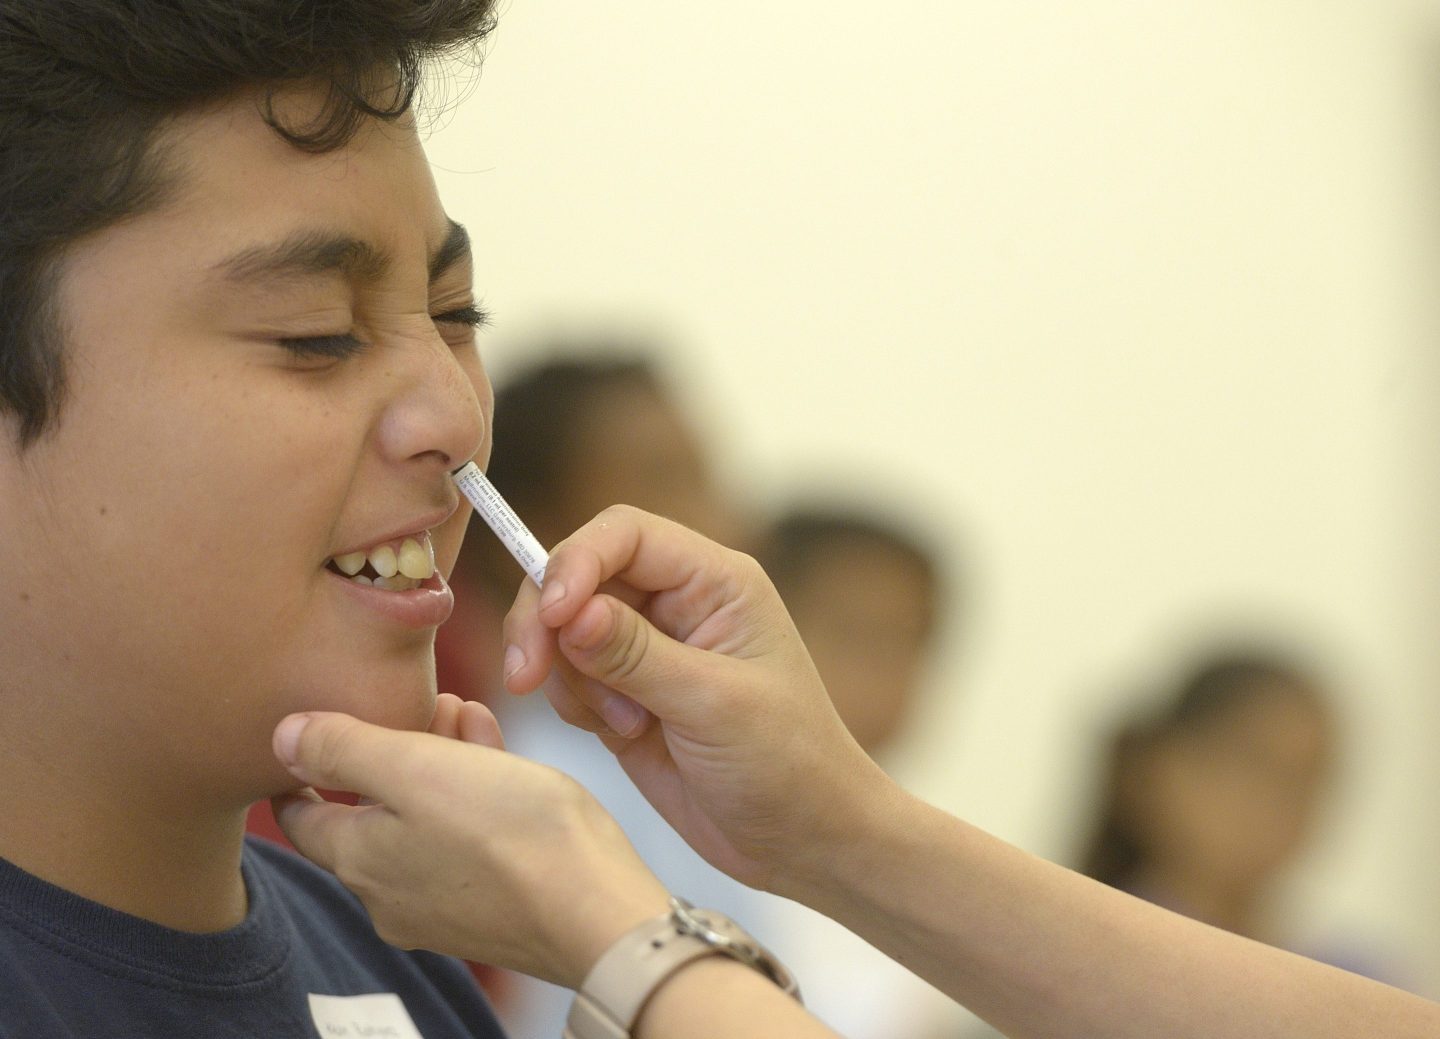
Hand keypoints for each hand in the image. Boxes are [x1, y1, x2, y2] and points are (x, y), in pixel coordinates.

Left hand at [270, 693, 669, 987]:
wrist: (599, 908)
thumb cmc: (510, 832)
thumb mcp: (415, 767)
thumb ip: (342, 748)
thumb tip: (281, 736)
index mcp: (359, 861)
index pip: (301, 816)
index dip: (300, 770)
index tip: (308, 733)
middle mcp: (390, 895)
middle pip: (369, 812)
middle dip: (389, 750)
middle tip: (416, 701)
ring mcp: (444, 907)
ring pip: (422, 819)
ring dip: (438, 761)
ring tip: (465, 711)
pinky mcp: (493, 907)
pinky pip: (465, 840)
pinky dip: (473, 791)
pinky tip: (496, 749)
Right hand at [502, 506, 887, 896]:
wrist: (804, 841)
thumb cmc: (788, 763)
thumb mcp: (714, 705)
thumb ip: (636, 655)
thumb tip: (570, 612)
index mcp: (716, 582)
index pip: (625, 535)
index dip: (575, 562)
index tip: (552, 616)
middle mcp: (679, 604)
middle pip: (579, 577)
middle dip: (548, 623)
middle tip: (527, 677)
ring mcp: (648, 651)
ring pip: (564, 632)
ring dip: (574, 678)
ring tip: (630, 726)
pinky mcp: (624, 696)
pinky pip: (568, 680)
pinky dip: (575, 705)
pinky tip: (626, 737)